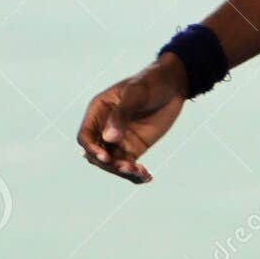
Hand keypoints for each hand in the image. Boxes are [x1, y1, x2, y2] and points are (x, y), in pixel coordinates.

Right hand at [76, 56, 186, 183]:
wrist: (174, 84)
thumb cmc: (151, 81)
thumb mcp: (136, 93)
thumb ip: (122, 114)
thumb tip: (108, 139)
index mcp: (98, 111)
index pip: (85, 137)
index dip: (91, 149)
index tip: (105, 157)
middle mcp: (105, 128)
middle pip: (97, 155)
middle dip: (109, 164)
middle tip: (128, 167)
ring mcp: (119, 140)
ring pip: (113, 164)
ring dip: (123, 171)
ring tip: (141, 172)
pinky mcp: (134, 147)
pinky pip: (129, 165)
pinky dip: (135, 175)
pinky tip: (147, 177)